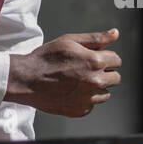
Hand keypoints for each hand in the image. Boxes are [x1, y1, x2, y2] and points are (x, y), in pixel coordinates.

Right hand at [4, 30, 121, 117]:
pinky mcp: (81, 110)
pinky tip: (71, 91)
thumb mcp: (70, 41)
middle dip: (104, 73)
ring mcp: (89, 98)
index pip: (117, 61)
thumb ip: (96, 38)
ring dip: (96, 87)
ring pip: (105, 93)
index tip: (94, 59)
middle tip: (85, 70)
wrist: (25, 79)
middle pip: (115, 78)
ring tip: (76, 81)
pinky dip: (85, 99)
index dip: (105, 58)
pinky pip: (92, 104)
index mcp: (95, 62)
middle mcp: (96, 82)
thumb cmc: (45, 58)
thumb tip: (115, 33)